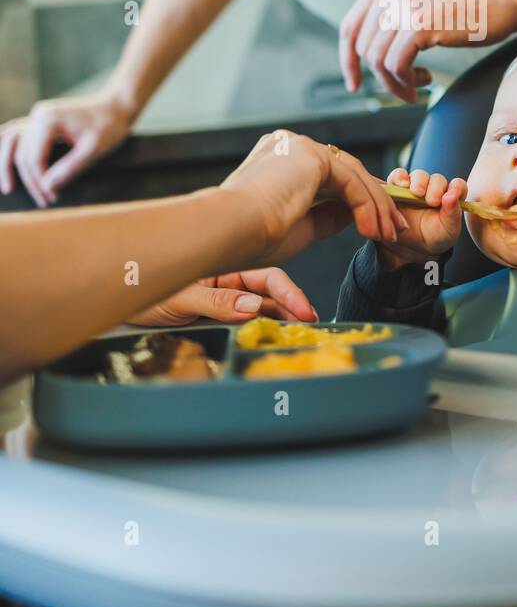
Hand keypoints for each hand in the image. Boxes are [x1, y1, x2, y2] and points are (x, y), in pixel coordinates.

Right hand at [0, 93, 135, 206]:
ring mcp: (36, 117)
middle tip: (45, 202)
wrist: (116, 107)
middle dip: (31, 181)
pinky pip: (16, 134)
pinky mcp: (39, 121)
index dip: (39, 182)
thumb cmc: (109, 127)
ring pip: (11, 143)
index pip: (33, 158)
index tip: (52, 198)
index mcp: (48, 119)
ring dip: (7, 166)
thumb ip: (71, 167)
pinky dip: (6, 147)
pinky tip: (0, 161)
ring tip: (8, 190)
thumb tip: (47, 186)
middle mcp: (37, 115)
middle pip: (21, 154)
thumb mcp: (94, 149)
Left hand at [129, 267, 316, 327]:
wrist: (116, 309)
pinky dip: (261, 332)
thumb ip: (218, 302)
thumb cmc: (142, 295)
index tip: (304, 311)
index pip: (266, 277)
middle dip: (291, 308)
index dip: (288, 293)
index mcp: (224, 267)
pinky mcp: (217, 321)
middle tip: (309, 326)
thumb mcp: (181, 297)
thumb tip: (252, 306)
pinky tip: (272, 339)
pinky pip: (246, 325)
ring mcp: (224, 302)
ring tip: (297, 335)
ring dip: (280, 322)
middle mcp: (228, 282)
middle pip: (270, 294)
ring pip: (261, 311)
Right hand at [220, 130, 404, 264]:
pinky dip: (367, 205)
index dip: (358, 198)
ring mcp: (299, 145)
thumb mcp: (300, 227)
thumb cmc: (251, 239)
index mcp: (279, 160)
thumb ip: (327, 216)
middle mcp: (289, 145)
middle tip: (393, 228)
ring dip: (376, 206)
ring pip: (352, 174)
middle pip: (345, 171)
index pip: (330, 174)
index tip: (376, 223)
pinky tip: (371, 229)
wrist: (230, 232)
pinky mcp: (311, 154)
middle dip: (375, 202)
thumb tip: (356, 214)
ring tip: (388, 234)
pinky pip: (351, 180)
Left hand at [339, 0, 516, 101]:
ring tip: (416, 86)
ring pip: (379, 61)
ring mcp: (404, 5)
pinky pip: (397, 65)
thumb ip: (391, 16)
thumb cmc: (467, 4)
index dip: (348, 61)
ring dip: (396, 83)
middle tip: (405, 87)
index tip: (355, 83)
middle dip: (381, 77)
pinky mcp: (420, 23)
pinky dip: (407, 81)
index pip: (350, 27)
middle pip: (364, 49)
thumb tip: (368, 54)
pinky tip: (425, 79)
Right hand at [376, 167, 466, 269]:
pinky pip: (398, 176)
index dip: (457, 187)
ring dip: (418, 181)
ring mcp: (415, 187)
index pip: (457, 185)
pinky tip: (401, 185)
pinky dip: (399, 177)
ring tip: (416, 192)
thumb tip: (453, 195)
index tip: (453, 194)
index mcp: (450, 197)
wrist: (411, 248)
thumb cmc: (434, 237)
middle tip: (431, 201)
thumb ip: (453, 213)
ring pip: (418, 175)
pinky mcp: (398, 188)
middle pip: (437, 179)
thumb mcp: (448, 230)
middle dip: (435, 187)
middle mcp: (434, 189)